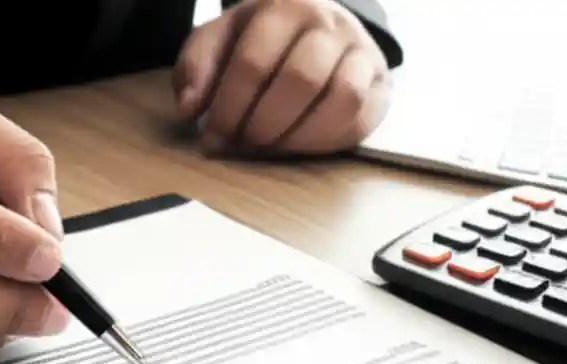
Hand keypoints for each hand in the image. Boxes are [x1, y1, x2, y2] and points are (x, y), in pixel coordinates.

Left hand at [173, 0, 391, 154]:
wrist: (318, 31)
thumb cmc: (262, 41)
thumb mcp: (222, 41)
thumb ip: (197, 66)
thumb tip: (188, 107)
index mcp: (283, 5)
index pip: (254, 61)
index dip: (229, 107)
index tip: (211, 136)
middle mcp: (327, 22)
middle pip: (299, 80)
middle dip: (261, 124)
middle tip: (240, 144)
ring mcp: (360, 50)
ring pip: (339, 97)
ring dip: (296, 134)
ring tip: (267, 147)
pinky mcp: (378, 83)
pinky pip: (358, 116)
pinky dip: (322, 139)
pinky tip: (294, 145)